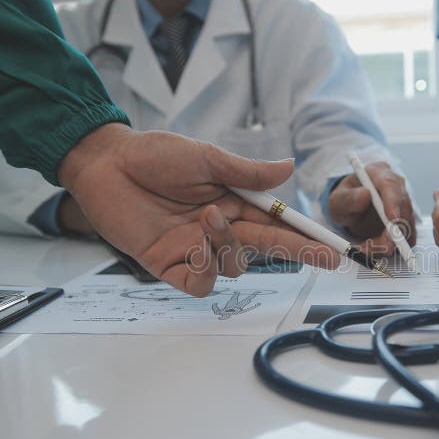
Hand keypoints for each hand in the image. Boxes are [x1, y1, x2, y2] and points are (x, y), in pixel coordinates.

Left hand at [58, 124, 339, 296]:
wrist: (106, 164)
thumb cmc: (154, 155)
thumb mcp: (206, 157)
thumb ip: (247, 172)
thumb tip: (289, 168)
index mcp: (233, 201)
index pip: (276, 221)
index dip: (303, 234)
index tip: (331, 246)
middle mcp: (220, 228)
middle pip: (266, 248)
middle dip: (297, 252)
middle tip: (325, 258)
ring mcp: (196, 248)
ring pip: (234, 265)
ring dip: (229, 245)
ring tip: (208, 216)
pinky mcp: (170, 266)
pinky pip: (201, 283)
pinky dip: (206, 271)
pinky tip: (198, 248)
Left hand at [327, 161, 415, 254]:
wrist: (351, 208)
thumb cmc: (345, 199)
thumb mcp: (338, 199)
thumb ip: (348, 197)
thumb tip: (365, 194)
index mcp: (379, 173)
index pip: (390, 185)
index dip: (393, 202)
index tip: (391, 219)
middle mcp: (396, 186)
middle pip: (403, 208)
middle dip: (393, 231)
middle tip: (378, 245)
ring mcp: (404, 203)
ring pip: (406, 225)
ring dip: (390, 242)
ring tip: (368, 248)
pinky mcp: (407, 220)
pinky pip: (407, 236)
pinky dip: (394, 246)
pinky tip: (376, 248)